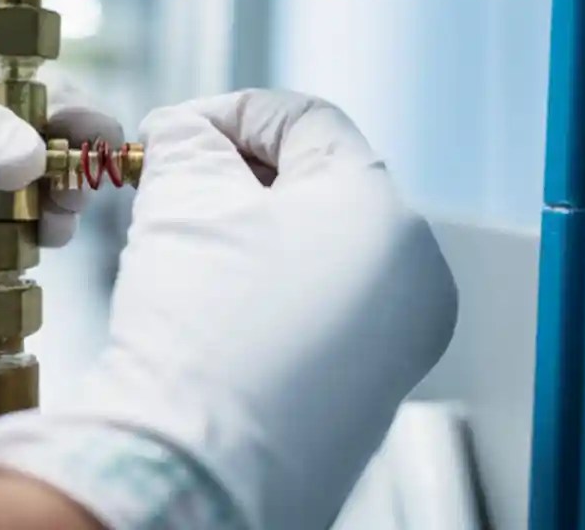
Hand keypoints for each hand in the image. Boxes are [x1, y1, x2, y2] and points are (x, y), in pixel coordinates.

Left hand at [0, 15, 119, 264]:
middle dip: (74, 174)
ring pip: (34, 204)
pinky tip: (5, 250)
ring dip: (49, 215)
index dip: (82, 119)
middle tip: (65, 195)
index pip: (50, 94)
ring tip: (41, 225)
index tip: (99, 147)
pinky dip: (10, 249)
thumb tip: (30, 159)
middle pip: (56, 154)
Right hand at [0, 90, 456, 528]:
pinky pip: (324, 307)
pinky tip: (213, 307)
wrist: (198, 472)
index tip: (173, 130)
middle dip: (237, 175)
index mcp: (383, 210)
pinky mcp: (372, 385)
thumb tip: (187, 132)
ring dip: (250, 230)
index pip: (308, 118)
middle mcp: (412, 272)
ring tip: (184, 247)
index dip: (228, 112)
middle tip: (172, 184)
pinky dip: (270, 288)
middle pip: (320, 182)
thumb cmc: (201, 337)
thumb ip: (188, 141)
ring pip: (320, 246)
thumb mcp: (184, 200)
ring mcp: (400, 336)